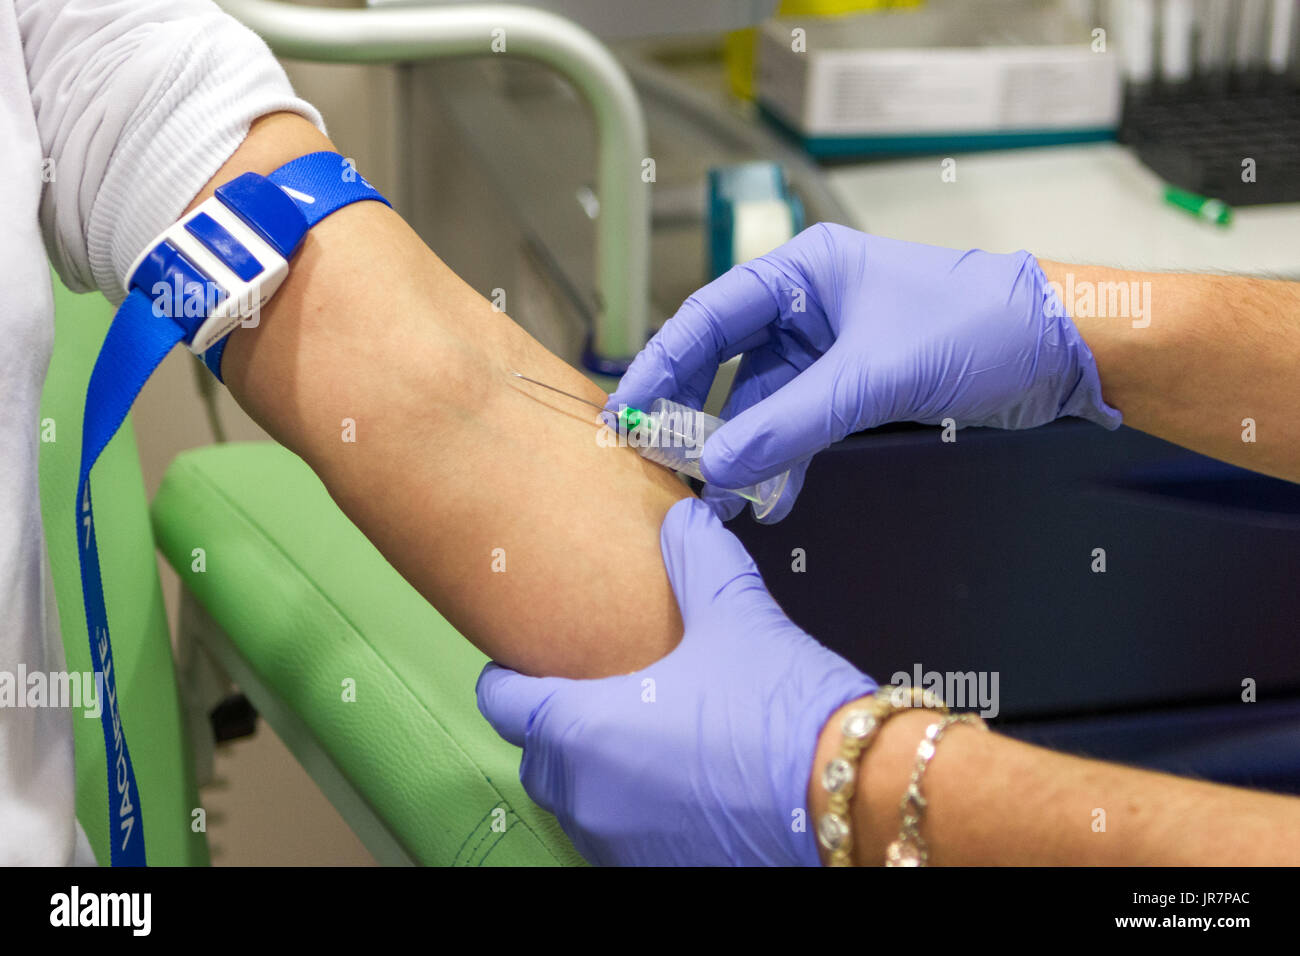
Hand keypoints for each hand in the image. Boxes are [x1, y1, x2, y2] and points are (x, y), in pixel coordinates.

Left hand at [475, 498, 875, 865]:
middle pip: (538, 757)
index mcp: (584, 729)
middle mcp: (589, 797)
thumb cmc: (782, 711)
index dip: (508, 676)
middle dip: (555, 725)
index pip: (504, 703)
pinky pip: (622, 837)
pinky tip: (682, 782)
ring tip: (642, 736)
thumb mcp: (736, 615)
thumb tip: (681, 519)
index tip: (521, 661)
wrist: (850, 796)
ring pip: (580, 802)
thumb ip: (697, 558)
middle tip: (594, 692)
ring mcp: (621, 844)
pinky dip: (636, 808)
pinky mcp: (660, 872)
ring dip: (596, 771)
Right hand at [609, 224, 1120, 521]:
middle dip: (699, 418)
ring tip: (724, 500)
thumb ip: (791, 423)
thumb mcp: (875, 376)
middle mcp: (809, 303)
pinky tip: (772, 495)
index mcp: (803, 271)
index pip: (709, 317)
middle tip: (665, 465)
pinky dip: (783, 458)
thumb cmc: (981, 326)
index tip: (627, 414)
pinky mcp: (856, 384)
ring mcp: (832, 346)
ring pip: (763, 402)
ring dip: (744, 450)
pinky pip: (799, 423)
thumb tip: (719, 467)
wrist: (1064, 347)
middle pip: (727, 363)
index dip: (662, 366)